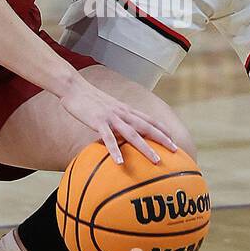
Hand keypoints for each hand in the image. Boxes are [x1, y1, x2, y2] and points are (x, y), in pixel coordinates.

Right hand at [59, 75, 178, 164]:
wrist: (74, 87)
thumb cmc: (89, 98)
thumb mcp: (108, 107)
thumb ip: (117, 117)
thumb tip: (121, 130)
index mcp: (126, 109)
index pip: (149, 119)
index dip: (162, 129)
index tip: (173, 139)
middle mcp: (123, 113)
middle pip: (147, 127)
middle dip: (162, 138)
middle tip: (175, 150)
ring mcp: (111, 117)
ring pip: (133, 134)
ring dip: (146, 148)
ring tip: (156, 160)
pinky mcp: (98, 122)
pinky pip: (108, 138)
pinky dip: (115, 151)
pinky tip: (120, 162)